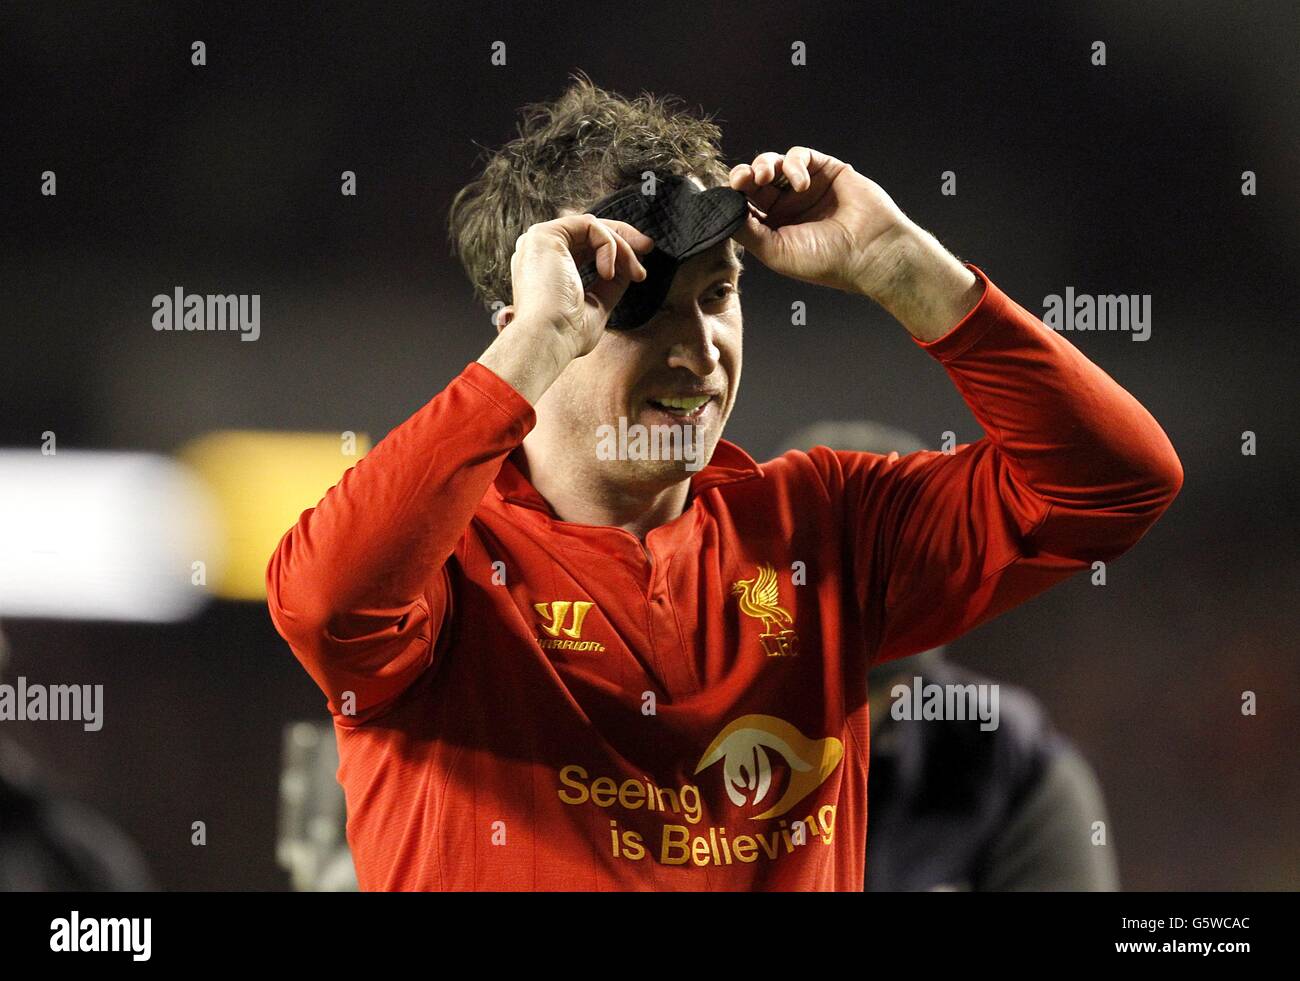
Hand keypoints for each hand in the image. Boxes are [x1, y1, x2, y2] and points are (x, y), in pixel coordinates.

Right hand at [506, 215, 653, 358]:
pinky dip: (608, 245)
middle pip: (589, 231)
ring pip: (593, 228)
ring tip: (635, 272)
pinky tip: (607, 273)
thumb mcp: (597, 305)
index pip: (584, 248)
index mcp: (548, 269)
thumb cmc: (566, 334)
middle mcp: (540, 252)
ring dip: (621, 247)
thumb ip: (610, 285)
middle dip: (624, 238)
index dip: (616, 251)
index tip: (639, 267)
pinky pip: (589, 225)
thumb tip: (629, 269)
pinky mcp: (544, 234)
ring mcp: (539, 242)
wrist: (547, 339)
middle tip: (648, 247)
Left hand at [728, 146, 911, 297]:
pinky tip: (801, 183)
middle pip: (754, 181)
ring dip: (763, 165)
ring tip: (766, 175)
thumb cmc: (824, 260)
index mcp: (773, 228)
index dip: (732, 196)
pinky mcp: (826, 170)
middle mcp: (787, 207)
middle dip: (744, 176)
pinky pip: (799, 156)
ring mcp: (806, 188)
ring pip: (773, 164)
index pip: (744, 205)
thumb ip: (745, 231)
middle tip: (742, 179)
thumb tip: (719, 212)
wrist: (870, 251)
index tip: (725, 194)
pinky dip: (793, 164)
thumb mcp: (775, 251)